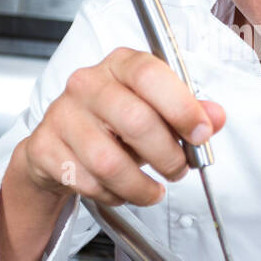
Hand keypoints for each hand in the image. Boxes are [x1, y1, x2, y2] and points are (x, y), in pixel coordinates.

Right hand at [19, 47, 226, 205]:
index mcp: (120, 65)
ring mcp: (61, 115)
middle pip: (135, 122)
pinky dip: (112, 195)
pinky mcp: (44, 148)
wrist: (59, 144)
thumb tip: (216, 117)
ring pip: (109, 162)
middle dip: (167, 156)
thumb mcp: (156, 112)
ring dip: (140, 186)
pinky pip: (87, 182)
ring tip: (152, 190)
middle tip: (178, 170)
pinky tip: (119, 189)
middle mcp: (87, 84)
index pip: (150, 75)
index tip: (202, 134)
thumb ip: (189, 112)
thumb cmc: (113, 123)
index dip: (182, 107)